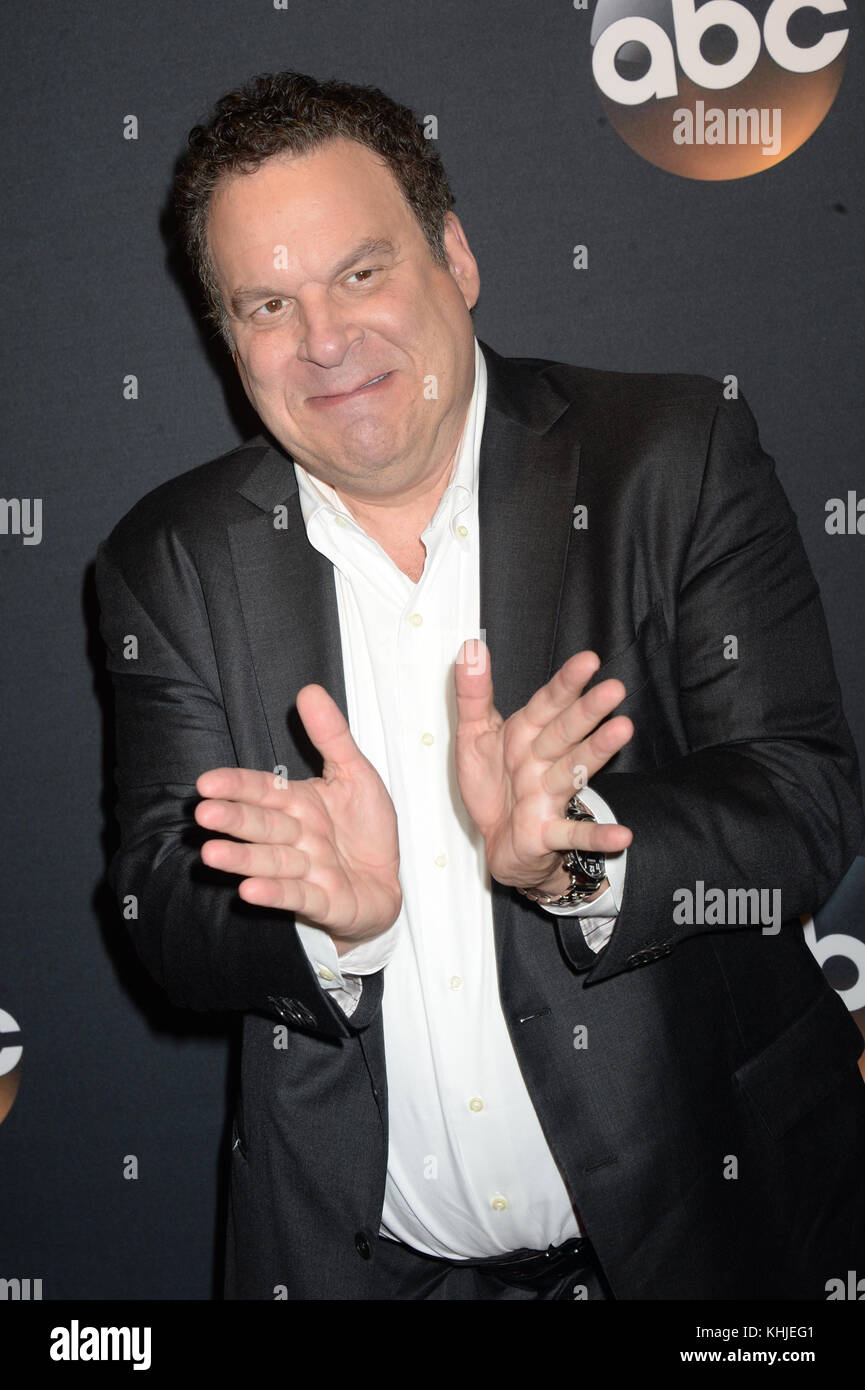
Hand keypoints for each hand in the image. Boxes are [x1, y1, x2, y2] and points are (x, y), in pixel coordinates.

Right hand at [194, 684, 400, 950]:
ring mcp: (307, 871)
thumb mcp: (355, 774)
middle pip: (262, 825)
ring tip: (212, 854)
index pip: (262, 791)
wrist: (386, 883)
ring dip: (242, 859)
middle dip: (234, 819)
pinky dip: (275, 893)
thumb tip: (309, 689)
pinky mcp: (323, 902)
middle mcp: (296, 837)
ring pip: (271, 861)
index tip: (207, 782)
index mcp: (298, 804)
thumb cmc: (365, 829)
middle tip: (203, 814)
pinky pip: (297, 895)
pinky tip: (249, 890)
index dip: (237, 786)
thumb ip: (331, 736)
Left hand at [454, 643, 633, 890]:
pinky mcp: (547, 833)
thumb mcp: (474, 735)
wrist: (498, 841)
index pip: (547, 703)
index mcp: (525, 734)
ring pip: (573, 771)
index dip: (565, 683)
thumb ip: (473, 693)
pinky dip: (596, 835)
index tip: (588, 660)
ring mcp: (548, 796)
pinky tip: (622, 835)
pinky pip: (573, 834)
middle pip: (566, 732)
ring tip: (623, 730)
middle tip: (615, 688)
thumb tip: (471, 648)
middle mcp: (542, 761)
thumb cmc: (493, 785)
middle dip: (588, 710)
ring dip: (598, 752)